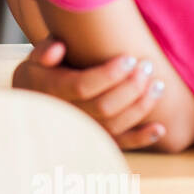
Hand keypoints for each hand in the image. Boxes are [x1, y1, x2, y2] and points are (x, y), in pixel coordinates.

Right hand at [12, 37, 166, 149]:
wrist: (34, 103)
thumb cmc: (40, 74)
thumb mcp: (34, 59)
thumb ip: (44, 50)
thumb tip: (58, 49)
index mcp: (54, 91)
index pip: (83, 86)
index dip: (109, 74)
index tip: (129, 58)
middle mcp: (68, 114)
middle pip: (104, 106)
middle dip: (130, 87)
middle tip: (147, 66)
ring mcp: (84, 130)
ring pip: (116, 124)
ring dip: (141, 106)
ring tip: (158, 84)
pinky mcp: (96, 140)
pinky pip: (120, 144)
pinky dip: (142, 139)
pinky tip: (159, 128)